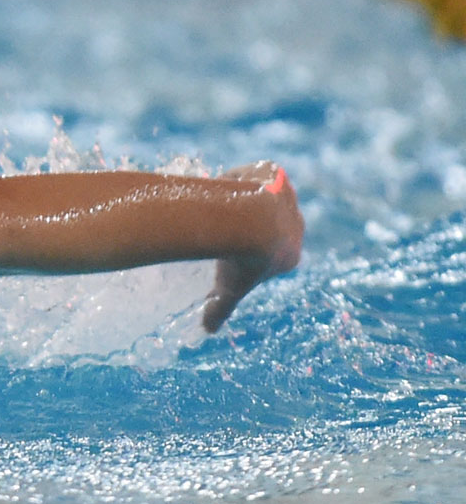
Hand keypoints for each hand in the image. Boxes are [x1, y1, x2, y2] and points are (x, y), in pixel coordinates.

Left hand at [201, 162, 302, 330]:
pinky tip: (225, 182)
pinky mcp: (277, 174)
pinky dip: (244, 177)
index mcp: (290, 255)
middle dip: (251, 225)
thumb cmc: (239, 260)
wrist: (247, 221)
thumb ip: (220, 309)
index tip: (231, 250)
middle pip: (271, 225)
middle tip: (222, 226)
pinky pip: (259, 174)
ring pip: (265, 196)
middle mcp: (296, 225)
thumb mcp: (229, 289)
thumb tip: (208, 330)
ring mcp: (288, 198)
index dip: (252, 253)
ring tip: (221, 203)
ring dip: (248, 198)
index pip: (273, 255)